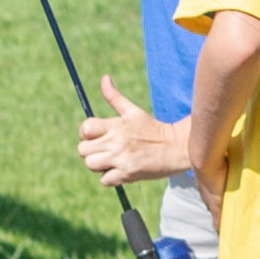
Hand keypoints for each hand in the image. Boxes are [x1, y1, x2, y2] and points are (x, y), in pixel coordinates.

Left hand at [76, 107, 192, 184]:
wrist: (176, 148)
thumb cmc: (152, 129)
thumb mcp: (133, 112)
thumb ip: (114, 97)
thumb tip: (104, 78)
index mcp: (116, 125)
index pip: (85, 128)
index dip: (85, 133)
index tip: (95, 136)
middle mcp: (116, 141)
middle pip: (83, 149)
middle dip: (90, 151)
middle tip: (103, 151)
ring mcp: (121, 158)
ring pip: (90, 165)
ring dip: (98, 166)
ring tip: (111, 162)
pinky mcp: (128, 174)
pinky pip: (104, 180)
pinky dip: (110, 178)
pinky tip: (121, 171)